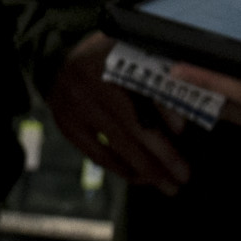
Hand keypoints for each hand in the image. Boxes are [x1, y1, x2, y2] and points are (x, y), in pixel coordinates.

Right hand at [47, 32, 191, 193]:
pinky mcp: (68, 128)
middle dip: (162, 155)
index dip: (164, 110)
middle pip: (133, 125)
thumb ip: (155, 78)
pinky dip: (121, 169)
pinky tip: (140, 178)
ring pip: (118, 146)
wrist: (57, 63)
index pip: (144, 88)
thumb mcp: (130, 54)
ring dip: (146, 170)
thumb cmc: (107, 59)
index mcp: (111, 60)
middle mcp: (91, 85)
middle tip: (184, 176)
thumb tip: (180, 122)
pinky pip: (98, 155)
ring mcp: (76, 109)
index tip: (182, 130)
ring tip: (169, 185)